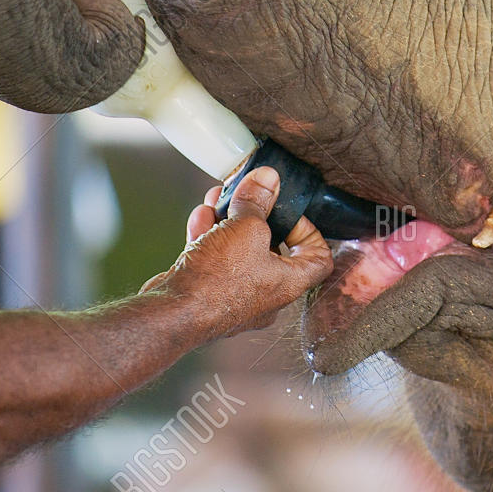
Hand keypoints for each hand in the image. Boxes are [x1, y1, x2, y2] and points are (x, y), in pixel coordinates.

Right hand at [148, 166, 333, 337]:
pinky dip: (210, 237)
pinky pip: (215, 261)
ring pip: (239, 251)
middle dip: (256, 216)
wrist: (173, 312)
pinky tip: (201, 217)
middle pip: (272, 248)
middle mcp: (266, 295)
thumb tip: (267, 179)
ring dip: (229, 221)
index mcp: (289, 283)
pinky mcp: (209, 295)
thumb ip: (258, 199)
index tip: (290, 213)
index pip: (319, 259)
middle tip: (248, 196)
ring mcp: (236, 297)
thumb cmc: (217, 282)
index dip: (309, 232)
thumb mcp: (246, 227)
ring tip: (219, 199)